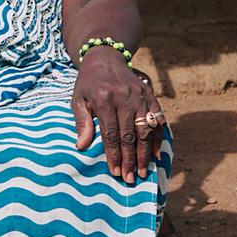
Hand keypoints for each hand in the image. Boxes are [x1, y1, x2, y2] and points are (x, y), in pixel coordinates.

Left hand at [72, 47, 165, 182]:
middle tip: (130, 179)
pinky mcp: (150, 95)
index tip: (115, 172)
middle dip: (130, 159)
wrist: (105, 58)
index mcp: (103, 99)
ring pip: (146, 131)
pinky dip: (158, 139)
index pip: (111, 134)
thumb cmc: (88, 83)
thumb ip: (82, 122)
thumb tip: (81, 146)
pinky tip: (155, 155)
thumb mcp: (78, 99)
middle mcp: (124, 98)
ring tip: (142, 171)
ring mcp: (140, 96)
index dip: (114, 155)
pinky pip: (157, 120)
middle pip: (130, 135)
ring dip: (145, 154)